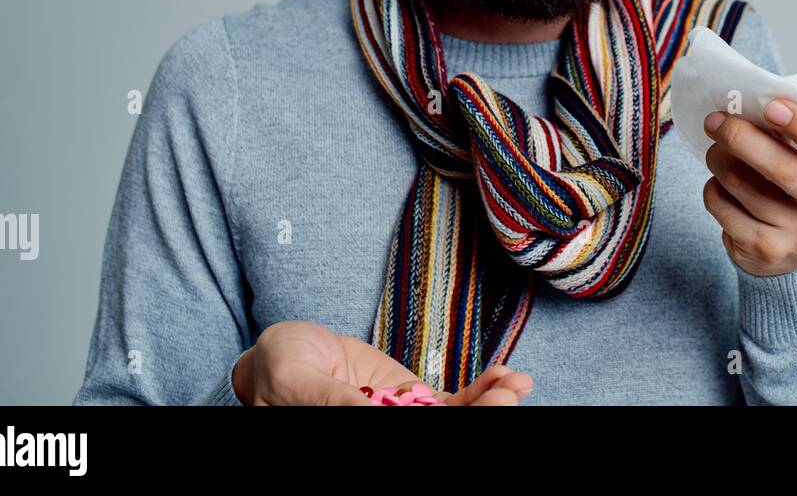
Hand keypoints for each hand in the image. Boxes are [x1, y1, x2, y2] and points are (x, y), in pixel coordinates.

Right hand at [232, 320, 532, 405]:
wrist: (284, 353)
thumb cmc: (278, 366)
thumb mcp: (297, 379)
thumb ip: (332, 400)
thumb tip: (367, 415)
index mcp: (355, 435)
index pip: (407, 441)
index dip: (447, 431)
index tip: (478, 412)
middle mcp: (385, 432)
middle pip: (443, 433)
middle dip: (481, 418)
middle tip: (510, 395)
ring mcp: (404, 419)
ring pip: (454, 421)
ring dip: (491, 405)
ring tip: (518, 383)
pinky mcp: (411, 401)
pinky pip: (451, 404)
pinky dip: (482, 393)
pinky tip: (507, 378)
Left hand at [702, 99, 796, 276]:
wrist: (789, 252)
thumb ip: (796, 132)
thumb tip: (749, 104)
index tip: (771, 107)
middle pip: (786, 170)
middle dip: (742, 137)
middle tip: (716, 120)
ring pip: (744, 185)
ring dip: (719, 159)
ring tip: (717, 149)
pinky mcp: (767, 252)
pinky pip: (724, 207)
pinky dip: (713, 187)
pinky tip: (720, 183)